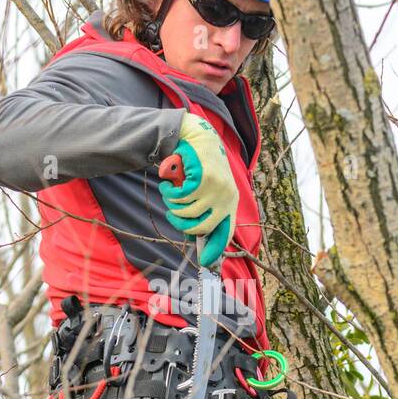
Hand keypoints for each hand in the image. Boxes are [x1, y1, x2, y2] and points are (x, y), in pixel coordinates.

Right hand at [159, 114, 237, 267]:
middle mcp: (227, 197)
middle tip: (172, 216)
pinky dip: (169, 194)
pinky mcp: (203, 180)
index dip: (215, 248)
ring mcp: (216, 189)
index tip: (205, 260)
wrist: (199, 138)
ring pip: (187, 212)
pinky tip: (167, 186)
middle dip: (182, 224)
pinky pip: (180, 199)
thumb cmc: (201, 165)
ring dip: (173, 206)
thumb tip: (195, 237)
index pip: (225, 231)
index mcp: (230, 201)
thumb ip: (205, 209)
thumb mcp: (208, 189)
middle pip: (201, 227)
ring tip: (170, 195)